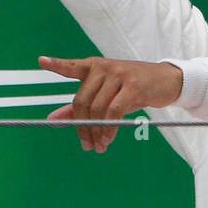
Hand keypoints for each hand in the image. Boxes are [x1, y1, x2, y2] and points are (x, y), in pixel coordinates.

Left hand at [39, 55, 183, 153]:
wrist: (166, 80)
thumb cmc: (133, 87)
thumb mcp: (107, 94)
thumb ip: (81, 105)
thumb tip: (53, 119)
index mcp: (94, 67)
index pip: (73, 66)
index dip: (57, 65)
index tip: (41, 61)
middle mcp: (104, 68)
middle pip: (82, 100)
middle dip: (81, 126)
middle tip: (86, 144)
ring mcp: (118, 75)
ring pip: (97, 108)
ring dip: (96, 132)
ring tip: (99, 146)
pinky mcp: (133, 85)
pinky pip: (114, 111)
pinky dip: (109, 128)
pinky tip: (108, 138)